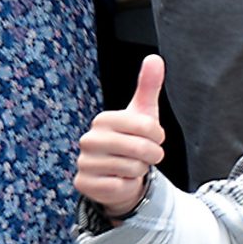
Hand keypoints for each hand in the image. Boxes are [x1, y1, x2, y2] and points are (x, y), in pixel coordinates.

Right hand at [74, 55, 167, 217]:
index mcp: (104, 119)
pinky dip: (126, 185)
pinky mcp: (84, 184)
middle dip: (152, 155)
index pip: (148, 127)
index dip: (158, 136)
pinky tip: (119, 179)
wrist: (118, 174)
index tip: (152, 137)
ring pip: (133, 169)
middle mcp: (89, 139)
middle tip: (144, 155)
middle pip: (142, 149)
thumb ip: (148, 86)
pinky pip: (120, 186)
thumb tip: (154, 58)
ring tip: (130, 166)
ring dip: (139, 170)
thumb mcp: (143, 113)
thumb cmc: (132, 141)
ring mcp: (84, 162)